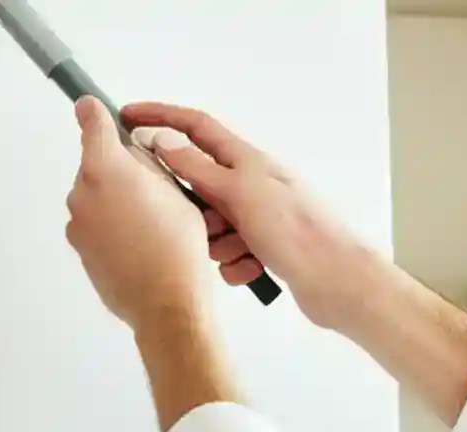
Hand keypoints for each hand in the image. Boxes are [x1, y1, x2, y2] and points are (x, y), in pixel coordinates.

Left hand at [65, 97, 210, 331]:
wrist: (165, 303)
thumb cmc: (177, 246)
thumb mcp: (176, 191)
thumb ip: (146, 165)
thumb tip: (131, 154)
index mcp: (107, 168)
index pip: (92, 123)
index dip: (95, 112)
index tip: (92, 106)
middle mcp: (83, 192)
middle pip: (96, 165)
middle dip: (119, 171)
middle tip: (152, 191)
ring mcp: (77, 223)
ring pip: (95, 198)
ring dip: (115, 202)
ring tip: (149, 225)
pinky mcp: (79, 248)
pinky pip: (94, 226)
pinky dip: (110, 228)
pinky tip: (137, 244)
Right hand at [123, 103, 372, 328]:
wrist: (337, 280)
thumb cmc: (296, 230)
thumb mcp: (238, 191)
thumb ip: (197, 166)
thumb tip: (162, 138)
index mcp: (246, 160)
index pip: (195, 126)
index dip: (161, 117)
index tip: (128, 117)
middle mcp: (251, 184)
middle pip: (199, 185)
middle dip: (190, 209)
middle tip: (198, 225)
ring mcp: (258, 217)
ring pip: (212, 225)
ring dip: (215, 243)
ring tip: (238, 251)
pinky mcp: (264, 248)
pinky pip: (230, 254)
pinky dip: (235, 264)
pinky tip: (252, 270)